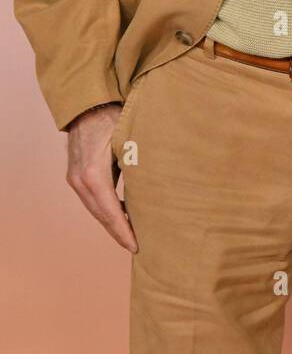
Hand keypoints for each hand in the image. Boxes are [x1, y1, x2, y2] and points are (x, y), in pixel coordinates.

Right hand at [66, 104, 138, 251]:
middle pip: (101, 215)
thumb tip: (155, 189)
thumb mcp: (128, 142)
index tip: (135, 246)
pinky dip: (105, 209)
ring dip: (111, 222)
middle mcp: (80, 180)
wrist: (87, 106)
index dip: (123, 230)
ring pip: (95, 209)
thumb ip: (137, 166)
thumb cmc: (112, 120)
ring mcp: (74, 178)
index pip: (110, 211)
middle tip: (135, 246)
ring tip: (130, 234)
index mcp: (94, 174)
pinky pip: (91, 199)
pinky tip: (121, 212)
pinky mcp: (75, 175)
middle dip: (117, 232)